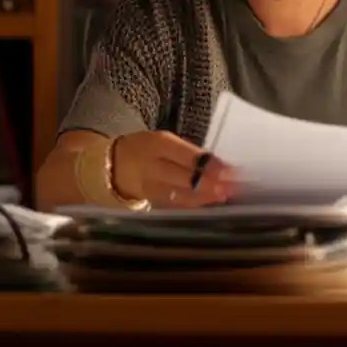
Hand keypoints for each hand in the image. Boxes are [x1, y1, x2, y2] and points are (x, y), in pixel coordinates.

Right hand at [110, 130, 236, 207]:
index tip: (230, 170)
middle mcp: (153, 167)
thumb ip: (190, 152)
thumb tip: (220, 166)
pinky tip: (209, 204)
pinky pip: (175, 205)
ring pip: (181, 195)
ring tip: (225, 197)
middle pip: (184, 178)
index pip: (187, 155)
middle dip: (211, 184)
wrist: (114, 166)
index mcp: (158, 145)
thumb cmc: (147, 149)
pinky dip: (194, 205)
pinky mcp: (152, 202)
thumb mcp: (165, 141)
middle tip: (232, 187)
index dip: (209, 164)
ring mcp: (151, 187)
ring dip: (205, 197)